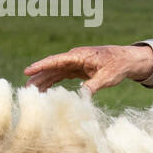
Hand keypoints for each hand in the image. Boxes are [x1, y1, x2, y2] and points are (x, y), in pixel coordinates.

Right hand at [24, 44, 152, 94]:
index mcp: (79, 56)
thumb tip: (82, 96)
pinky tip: (45, 92)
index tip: (27, 71)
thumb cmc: (118, 66)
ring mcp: (74, 63)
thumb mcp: (108, 77)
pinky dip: (53, 83)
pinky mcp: (77, 69)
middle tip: (25, 89)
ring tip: (31, 92)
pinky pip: (61, 76)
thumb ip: (94, 85)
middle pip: (51, 68)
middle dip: (38, 77)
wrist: (126, 60)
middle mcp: (74, 58)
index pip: (56, 61)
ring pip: (55, 72)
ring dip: (43, 82)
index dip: (41, 66)